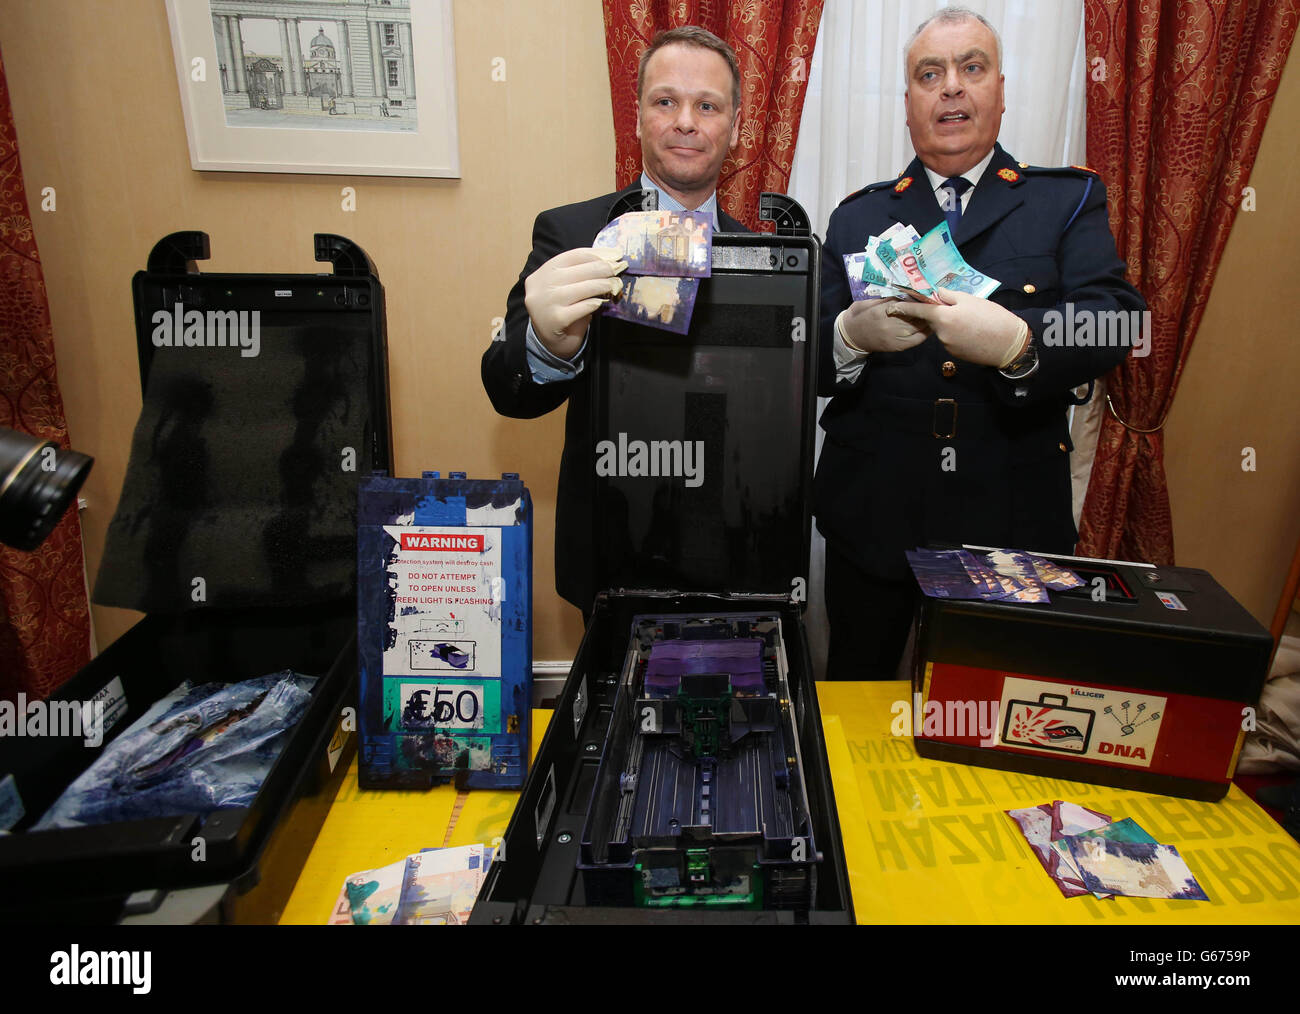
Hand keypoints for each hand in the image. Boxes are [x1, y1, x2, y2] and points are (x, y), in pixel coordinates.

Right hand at [524, 248, 626, 358]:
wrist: (550, 343)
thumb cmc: (563, 311)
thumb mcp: (567, 287)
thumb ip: (582, 273)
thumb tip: (610, 259)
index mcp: (543, 272)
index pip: (572, 256)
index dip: (596, 254)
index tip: (615, 255)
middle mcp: (541, 285)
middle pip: (577, 270)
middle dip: (602, 268)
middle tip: (618, 268)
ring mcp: (546, 303)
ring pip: (579, 288)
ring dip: (600, 285)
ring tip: (614, 284)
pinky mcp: (555, 320)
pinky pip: (580, 308)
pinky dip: (593, 303)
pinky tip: (601, 302)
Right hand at [838, 298, 927, 353]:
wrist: (850, 335)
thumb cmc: (860, 314)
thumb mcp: (870, 300)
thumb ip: (888, 297)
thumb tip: (907, 292)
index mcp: (882, 309)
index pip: (906, 302)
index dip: (919, 298)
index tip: (926, 293)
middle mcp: (890, 324)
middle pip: (915, 314)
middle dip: (926, 308)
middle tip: (936, 302)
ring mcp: (894, 337)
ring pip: (918, 327)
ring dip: (928, 320)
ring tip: (936, 313)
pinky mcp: (896, 346)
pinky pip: (916, 340)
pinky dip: (925, 333)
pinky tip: (929, 327)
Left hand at [888, 288, 1028, 366]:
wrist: (1008, 343)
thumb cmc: (991, 317)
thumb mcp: (970, 300)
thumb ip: (949, 296)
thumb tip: (936, 294)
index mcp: (943, 317)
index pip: (919, 310)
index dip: (905, 306)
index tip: (892, 306)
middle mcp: (941, 333)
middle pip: (933, 320)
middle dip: (941, 314)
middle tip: (960, 309)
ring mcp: (947, 345)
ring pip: (943, 330)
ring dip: (951, 324)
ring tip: (972, 321)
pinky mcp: (954, 354)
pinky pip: (950, 340)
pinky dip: (957, 335)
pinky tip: (973, 332)